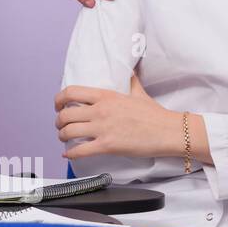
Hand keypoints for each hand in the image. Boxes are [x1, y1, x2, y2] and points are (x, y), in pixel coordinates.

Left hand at [55, 84, 183, 159]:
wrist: (169, 131)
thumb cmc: (155, 114)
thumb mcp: (139, 93)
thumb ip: (130, 82)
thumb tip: (130, 72)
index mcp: (107, 96)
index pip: (71, 92)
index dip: (58, 100)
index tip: (58, 106)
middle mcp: (101, 110)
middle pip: (65, 115)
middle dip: (59, 122)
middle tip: (61, 126)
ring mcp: (103, 128)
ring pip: (68, 132)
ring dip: (62, 137)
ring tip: (66, 139)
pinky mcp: (107, 146)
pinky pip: (79, 151)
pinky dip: (70, 154)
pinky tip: (69, 154)